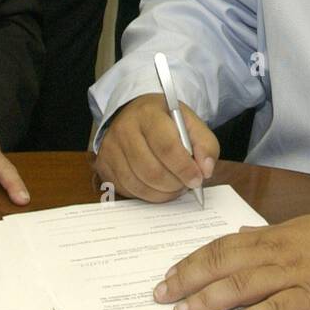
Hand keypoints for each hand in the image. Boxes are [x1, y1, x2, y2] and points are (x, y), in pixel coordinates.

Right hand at [94, 93, 219, 201]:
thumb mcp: (190, 123)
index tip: (197, 178)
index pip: (166, 146)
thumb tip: (205, 170)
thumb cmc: (165, 121)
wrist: (136, 114)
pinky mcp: (104, 165)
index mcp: (148, 113)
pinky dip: (146, 195)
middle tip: (186, 185)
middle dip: (174, 184)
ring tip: (174, 186)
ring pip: (138, 185)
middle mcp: (124, 129)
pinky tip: (157, 186)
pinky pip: (127, 191)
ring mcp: (110, 148)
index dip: (184, 168)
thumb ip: (205, 144)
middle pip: (151, 170)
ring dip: (162, 193)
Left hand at [153, 211, 309, 309]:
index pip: (221, 247)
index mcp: (269, 237)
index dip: (192, 262)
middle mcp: (276, 252)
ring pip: (246, 283)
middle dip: (190, 281)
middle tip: (163, 297)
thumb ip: (264, 234)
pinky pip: (283, 306)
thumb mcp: (295, 228)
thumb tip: (239, 234)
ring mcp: (294, 273)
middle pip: (224, 264)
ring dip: (212, 299)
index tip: (168, 275)